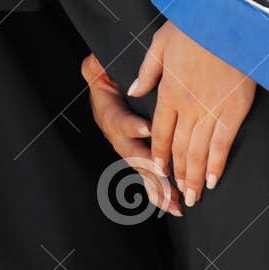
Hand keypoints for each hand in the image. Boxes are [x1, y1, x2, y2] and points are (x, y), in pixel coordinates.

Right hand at [80, 53, 182, 217]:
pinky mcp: (135, 156)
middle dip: (149, 167)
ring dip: (157, 187)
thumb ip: (96, 66)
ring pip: (140, 170)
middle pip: (131, 154)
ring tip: (173, 202)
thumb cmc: (109, 71)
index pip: (118, 120)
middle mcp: (115, 134)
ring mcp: (125, 147)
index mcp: (107, 111)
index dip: (131, 126)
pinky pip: (146, 176)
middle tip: (164, 176)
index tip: (147, 129)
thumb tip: (95, 63)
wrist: (106, 82)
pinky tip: (172, 205)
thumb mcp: (99, 65)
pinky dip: (158, 193)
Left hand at [129, 21, 255, 206]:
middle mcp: (186, 107)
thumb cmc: (193, 25)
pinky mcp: (234, 110)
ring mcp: (210, 110)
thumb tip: (133, 90)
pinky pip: (222, 143)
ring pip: (198, 152)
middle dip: (177, 175)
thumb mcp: (160, 42)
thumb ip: (147, 70)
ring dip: (194, 176)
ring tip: (193, 196)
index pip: (160, 132)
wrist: (224, 19)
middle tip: (178, 195)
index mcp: (168, 92)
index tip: (159, 169)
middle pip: (178, 148)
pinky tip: (213, 179)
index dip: (159, 153)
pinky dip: (216, 163)